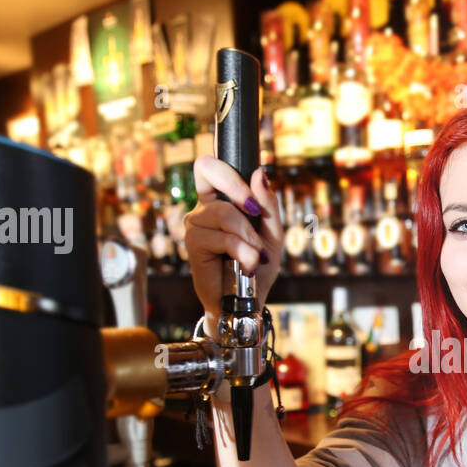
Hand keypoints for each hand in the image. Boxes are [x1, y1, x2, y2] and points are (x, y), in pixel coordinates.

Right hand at [185, 159, 283, 320]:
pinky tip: (248, 265)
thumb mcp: (272, 231)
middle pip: (207, 170)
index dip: (228, 170)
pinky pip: (223, 238)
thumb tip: (259, 173)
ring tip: (257, 256)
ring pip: (225, 213)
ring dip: (249, 237)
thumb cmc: (258, 265)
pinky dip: (244, 252)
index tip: (253, 192)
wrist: (248, 300)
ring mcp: (196, 225)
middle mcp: (203, 208)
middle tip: (256, 213)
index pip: (210, 166)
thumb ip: (267, 204)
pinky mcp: (194, 245)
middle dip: (237, 188)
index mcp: (219, 199)